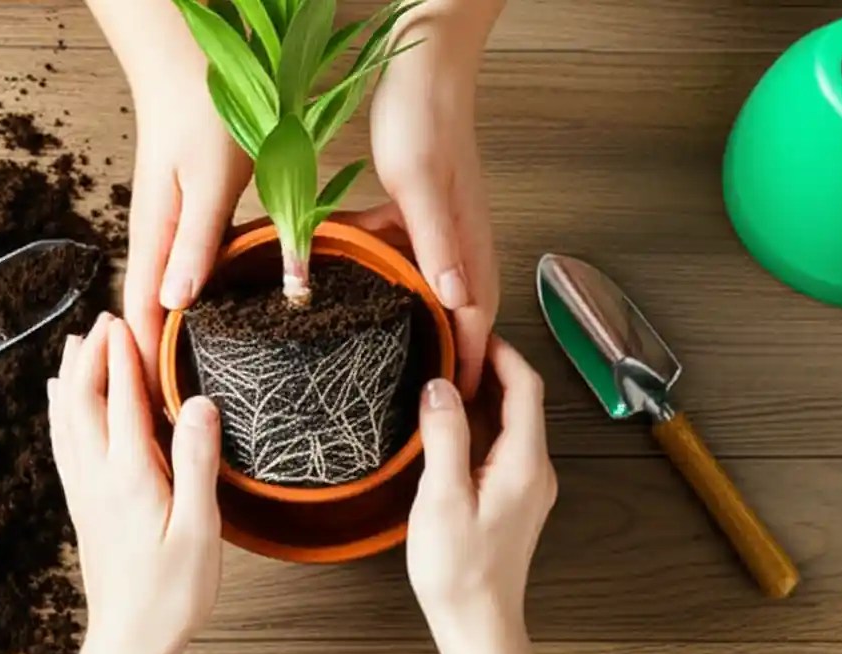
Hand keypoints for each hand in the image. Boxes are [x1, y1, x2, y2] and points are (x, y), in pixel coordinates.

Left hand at [48, 313, 222, 653]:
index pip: (122, 399)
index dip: (123, 354)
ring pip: (67, 420)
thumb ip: (198, 463)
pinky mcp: (83, 506)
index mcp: (129, 476)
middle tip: (106, 319)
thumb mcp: (200, 530)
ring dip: (72, 377)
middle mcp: (98, 477)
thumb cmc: (172, 593)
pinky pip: (64, 444)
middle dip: (91, 355)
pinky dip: (62, 413)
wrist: (131, 641)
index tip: (128, 317)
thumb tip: (202, 404)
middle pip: (82, 401)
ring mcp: (85, 491)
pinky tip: (61, 403)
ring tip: (78, 344)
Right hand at [85, 0, 252, 392]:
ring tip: (194, 388)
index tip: (162, 420)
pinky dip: (192, 309)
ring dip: (175, 342)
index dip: (147, 371)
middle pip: (147, 320)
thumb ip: (195, 244)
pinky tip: (215, 326)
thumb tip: (174, 305)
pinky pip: (182, 278)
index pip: (139, 322)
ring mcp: (166, 233)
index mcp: (154, 241)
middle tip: (181, 421)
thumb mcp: (210, 183)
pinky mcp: (184, 221)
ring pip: (164, 302)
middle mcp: (153, 243)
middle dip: (158, 368)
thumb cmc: (202, 114)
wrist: (188, 65)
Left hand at [356, 6, 498, 398]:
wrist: (426, 62)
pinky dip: (392, 269)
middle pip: (461, 311)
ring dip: (418, 315)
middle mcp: (463, 239)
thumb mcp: (419, 184)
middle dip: (450, 352)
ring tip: (389, 349)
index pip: (477, 320)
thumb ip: (436, 243)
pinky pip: (412, 253)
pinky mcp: (426, 207)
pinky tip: (364, 271)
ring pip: (434, 285)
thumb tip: (456, 301)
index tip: (453, 404)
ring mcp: (446, 224)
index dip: (468, 364)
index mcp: (468, 241)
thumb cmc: (424, 116)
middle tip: (423, 392)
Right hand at [408, 336, 561, 653]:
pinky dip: (479, 425)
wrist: (478, 624)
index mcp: (525, 463)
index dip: (501, 352)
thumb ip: (444, 436)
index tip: (470, 332)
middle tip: (450, 348)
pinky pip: (502, 446)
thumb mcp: (442, 497)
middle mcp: (536, 470)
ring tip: (443, 379)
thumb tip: (440, 386)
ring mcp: (528, 486)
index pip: (526, 387)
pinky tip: (448, 427)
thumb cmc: (459, 570)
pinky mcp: (513, 500)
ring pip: (511, 423)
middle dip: (490, 368)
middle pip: (522, 401)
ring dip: (482, 397)